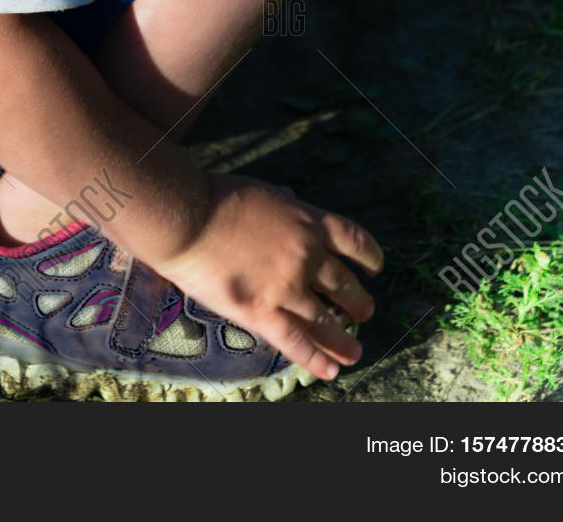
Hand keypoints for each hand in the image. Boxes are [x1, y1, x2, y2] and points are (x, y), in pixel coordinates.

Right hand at [154, 173, 382, 380]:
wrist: (187, 217)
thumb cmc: (216, 198)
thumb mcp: (262, 193)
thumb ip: (282, 204)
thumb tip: (292, 200)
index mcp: (307, 220)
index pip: (353, 239)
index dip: (370, 256)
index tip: (375, 267)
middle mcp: (306, 254)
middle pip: (344, 283)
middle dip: (358, 301)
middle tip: (365, 312)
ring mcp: (287, 286)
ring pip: (327, 319)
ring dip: (345, 338)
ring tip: (355, 351)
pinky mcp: (263, 312)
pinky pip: (296, 341)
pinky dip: (316, 358)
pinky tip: (330, 369)